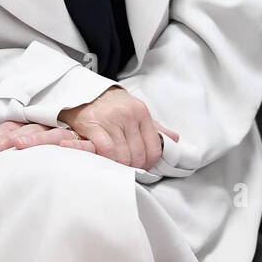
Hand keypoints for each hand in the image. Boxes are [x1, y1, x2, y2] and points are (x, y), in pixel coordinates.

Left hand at [0, 120, 97, 157]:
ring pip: (50, 135)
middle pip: (25, 129)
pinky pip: (84, 144)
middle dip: (4, 139)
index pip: (13, 127)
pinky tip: (62, 148)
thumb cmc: (78, 128)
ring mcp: (72, 131)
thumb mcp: (50, 135)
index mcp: (39, 124)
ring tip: (17, 145)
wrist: (114, 109)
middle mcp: (52, 125)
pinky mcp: (93, 139)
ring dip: (35, 139)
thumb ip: (32, 143)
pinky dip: (73, 147)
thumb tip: (0, 165)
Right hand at [58, 86, 178, 170]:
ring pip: (122, 155)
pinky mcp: (93, 124)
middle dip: (134, 167)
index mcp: (142, 113)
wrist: (86, 92)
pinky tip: (105, 160)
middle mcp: (128, 115)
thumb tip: (175, 139)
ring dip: (120, 166)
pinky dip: (107, 159)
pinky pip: (105, 149)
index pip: (154, 147)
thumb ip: (156, 128)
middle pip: (138, 154)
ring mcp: (111, 120)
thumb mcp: (138, 112)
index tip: (144, 167)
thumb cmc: (114, 106)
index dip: (150, 162)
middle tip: (129, 169)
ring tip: (117, 166)